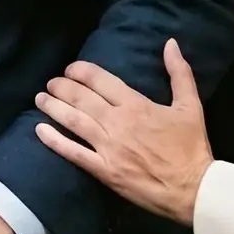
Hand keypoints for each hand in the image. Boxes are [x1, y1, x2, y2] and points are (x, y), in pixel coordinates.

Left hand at [34, 41, 212, 225]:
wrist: (193, 189)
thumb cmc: (191, 147)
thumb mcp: (190, 106)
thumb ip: (179, 73)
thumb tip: (170, 43)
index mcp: (136, 105)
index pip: (100, 80)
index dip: (80, 71)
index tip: (70, 69)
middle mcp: (117, 123)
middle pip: (81, 98)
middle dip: (62, 87)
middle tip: (51, 82)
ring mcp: (108, 148)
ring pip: (74, 122)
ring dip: (53, 107)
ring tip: (40, 98)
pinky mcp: (104, 171)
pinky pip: (74, 153)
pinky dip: (54, 141)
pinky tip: (39, 131)